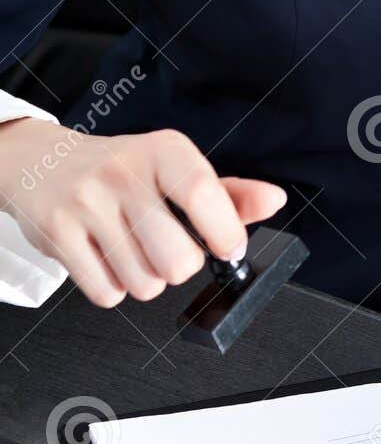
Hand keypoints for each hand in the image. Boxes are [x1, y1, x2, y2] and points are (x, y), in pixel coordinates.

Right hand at [0, 120, 286, 307]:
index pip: (202, 194)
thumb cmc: (121, 169)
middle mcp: (123, 173)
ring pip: (145, 283)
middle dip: (181, 266)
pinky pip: (108, 293)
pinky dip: (115, 287)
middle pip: (178, 259)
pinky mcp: (58, 234)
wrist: (44, 163)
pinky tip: (108, 258)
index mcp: (163, 151)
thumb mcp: (175, 168)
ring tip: (133, 249)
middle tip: (168, 246)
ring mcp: (86, 203)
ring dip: (147, 278)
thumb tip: (274, 201)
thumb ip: (227, 193)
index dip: (225, 233)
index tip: (228, 248)